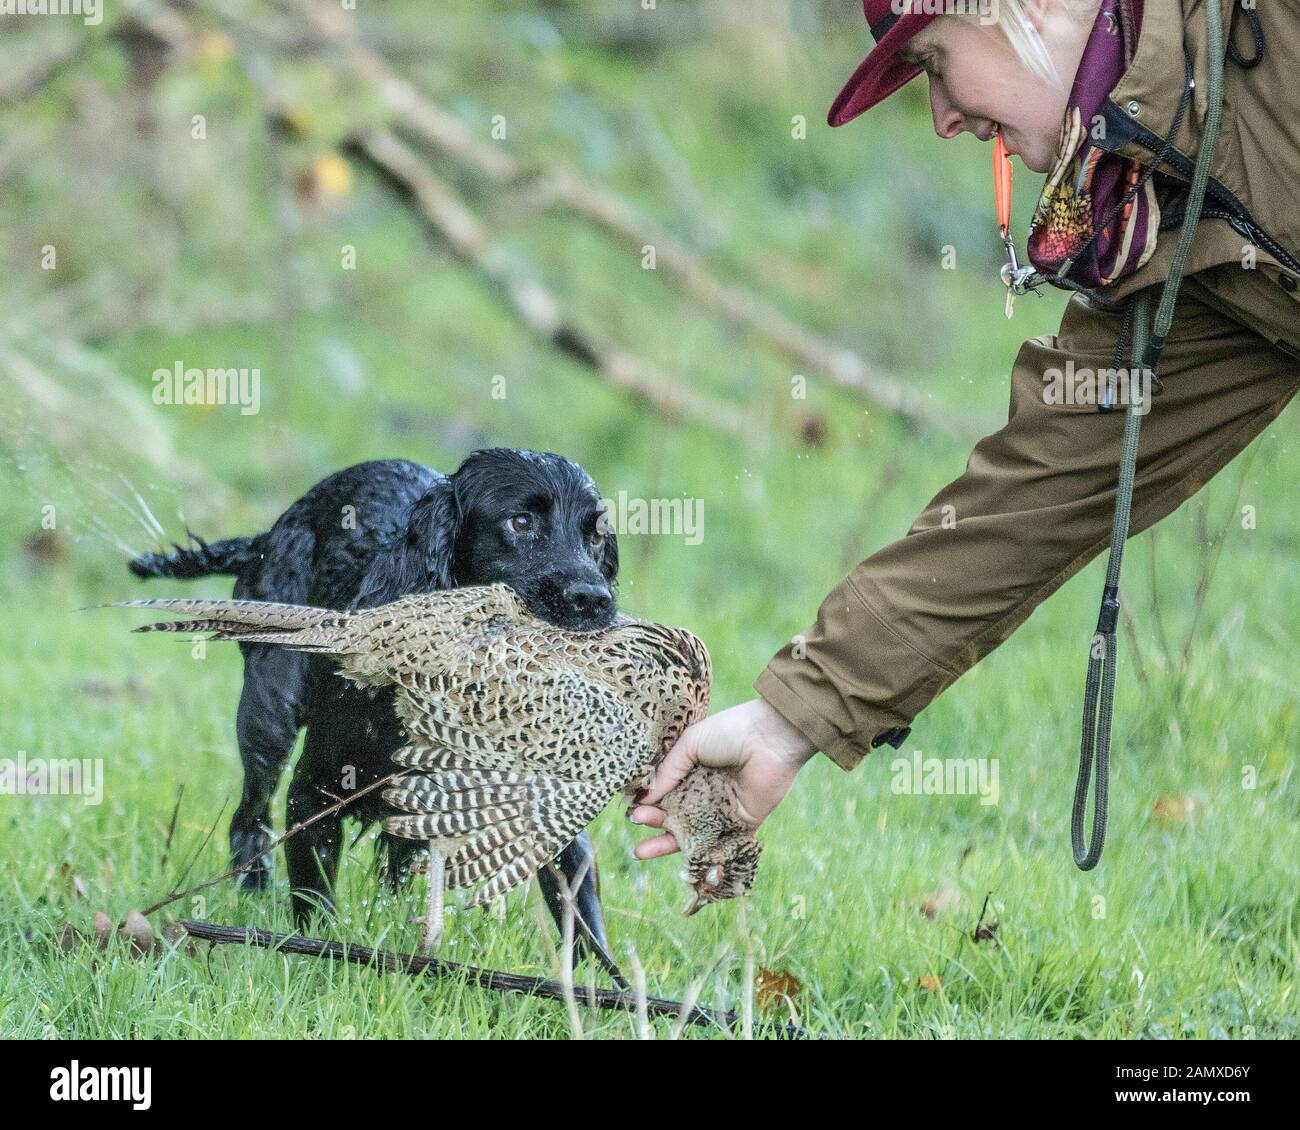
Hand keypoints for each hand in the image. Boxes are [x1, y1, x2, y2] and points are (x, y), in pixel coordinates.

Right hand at [629, 697, 816, 858]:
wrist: (770, 738)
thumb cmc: (730, 732)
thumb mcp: (691, 744)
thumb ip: (668, 771)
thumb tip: (644, 797)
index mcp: (692, 771)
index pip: (664, 793)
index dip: (648, 801)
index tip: (631, 806)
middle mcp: (704, 793)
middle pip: (673, 816)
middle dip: (653, 823)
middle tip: (636, 824)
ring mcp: (721, 811)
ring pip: (689, 834)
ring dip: (665, 845)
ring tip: (641, 852)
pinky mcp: (741, 826)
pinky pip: (719, 847)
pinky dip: (703, 860)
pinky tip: (683, 865)